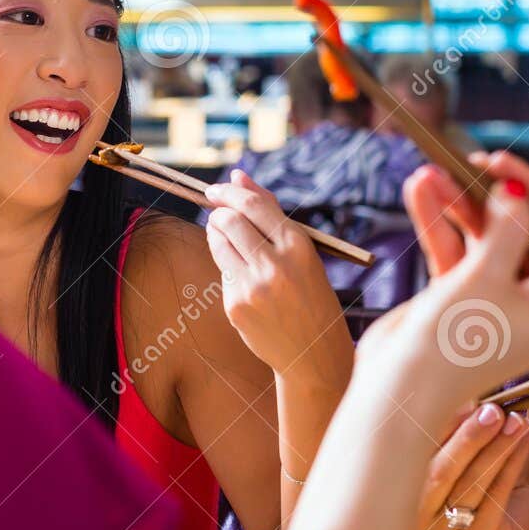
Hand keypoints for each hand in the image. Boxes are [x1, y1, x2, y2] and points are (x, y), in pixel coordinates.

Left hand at [203, 169, 348, 377]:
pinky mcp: (236, 305)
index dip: (228, 193)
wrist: (314, 353)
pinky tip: (243, 277)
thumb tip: (237, 176)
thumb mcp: (302, 252)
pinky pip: (222, 272)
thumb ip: (270, 213)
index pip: (254, 205)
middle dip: (218, 213)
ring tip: (226, 237)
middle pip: (229, 221)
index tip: (214, 190)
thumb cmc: (310, 295)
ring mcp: (253, 287)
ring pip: (218, 243)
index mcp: (299, 246)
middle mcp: (276, 265)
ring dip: (215, 234)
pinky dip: (227, 266)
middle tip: (217, 214)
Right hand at [348, 159, 528, 433]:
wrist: (398, 392)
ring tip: (427, 174)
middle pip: (516, 234)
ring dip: (453, 206)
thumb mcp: (486, 277)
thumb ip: (507, 228)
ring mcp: (495, 302)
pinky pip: (454, 254)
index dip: (528, 192)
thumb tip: (516, 189)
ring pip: (479, 240)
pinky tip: (418, 193)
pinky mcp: (460, 301)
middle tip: (462, 162)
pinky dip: (437, 226)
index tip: (498, 161)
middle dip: (483, 197)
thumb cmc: (452, 344)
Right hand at [416, 402, 528, 529]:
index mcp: (398, 486)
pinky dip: (513, 463)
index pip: (412, 453)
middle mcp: (416, 514)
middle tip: (493, 411)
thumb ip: (453, 426)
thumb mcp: (459, 446)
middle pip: (440, 473)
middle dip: (468, 438)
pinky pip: (497, 497)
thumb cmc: (481, 471)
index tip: (461, 399)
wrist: (516, 514)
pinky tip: (525, 439)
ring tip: (516, 421)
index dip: (436, 426)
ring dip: (496, 448)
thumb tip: (462, 395)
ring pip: (471, 484)